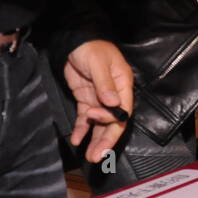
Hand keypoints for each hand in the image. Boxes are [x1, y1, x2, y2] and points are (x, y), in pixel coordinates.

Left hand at [64, 40, 133, 163]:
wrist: (75, 41)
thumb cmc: (91, 47)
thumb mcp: (98, 63)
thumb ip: (105, 83)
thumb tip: (113, 103)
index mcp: (122, 85)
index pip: (123, 110)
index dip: (112, 121)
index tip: (96, 119)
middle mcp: (113, 95)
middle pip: (112, 122)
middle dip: (105, 140)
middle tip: (96, 156)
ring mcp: (99, 99)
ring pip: (100, 124)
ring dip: (95, 140)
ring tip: (90, 156)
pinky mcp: (86, 100)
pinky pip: (86, 119)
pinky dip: (82, 129)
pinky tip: (77, 140)